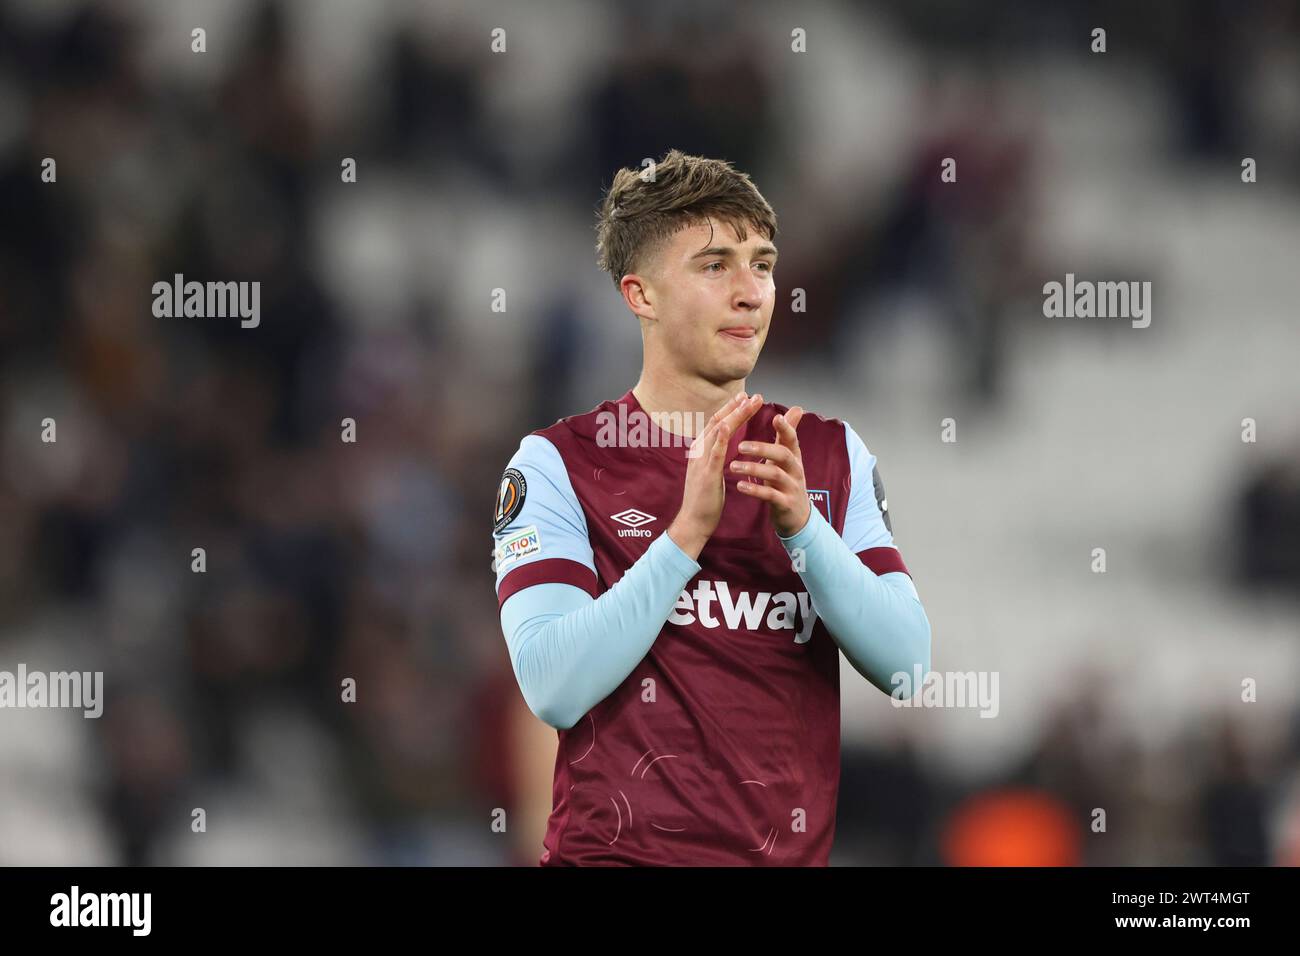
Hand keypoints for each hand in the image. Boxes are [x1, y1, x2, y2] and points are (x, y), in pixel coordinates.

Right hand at [667, 391, 762, 558]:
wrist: (693, 522)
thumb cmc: (704, 500)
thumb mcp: (710, 473)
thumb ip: (715, 456)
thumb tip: (722, 443)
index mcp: (701, 451)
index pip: (717, 424)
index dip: (732, 409)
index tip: (746, 398)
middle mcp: (699, 451)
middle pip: (718, 422)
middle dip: (736, 407)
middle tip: (753, 395)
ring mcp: (701, 462)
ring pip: (717, 432)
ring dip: (733, 415)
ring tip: (748, 402)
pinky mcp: (706, 474)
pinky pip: (714, 453)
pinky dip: (721, 437)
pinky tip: (729, 425)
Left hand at [731, 406, 810, 537]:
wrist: (797, 516)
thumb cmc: (787, 481)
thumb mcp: (788, 457)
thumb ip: (787, 435)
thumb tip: (797, 409)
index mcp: (794, 456)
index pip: (792, 438)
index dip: (786, 428)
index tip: (776, 416)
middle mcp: (796, 470)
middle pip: (783, 455)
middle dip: (763, 448)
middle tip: (740, 445)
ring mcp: (792, 487)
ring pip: (775, 475)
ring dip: (753, 469)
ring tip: (733, 466)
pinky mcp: (785, 504)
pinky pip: (771, 496)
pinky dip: (755, 490)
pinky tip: (740, 486)